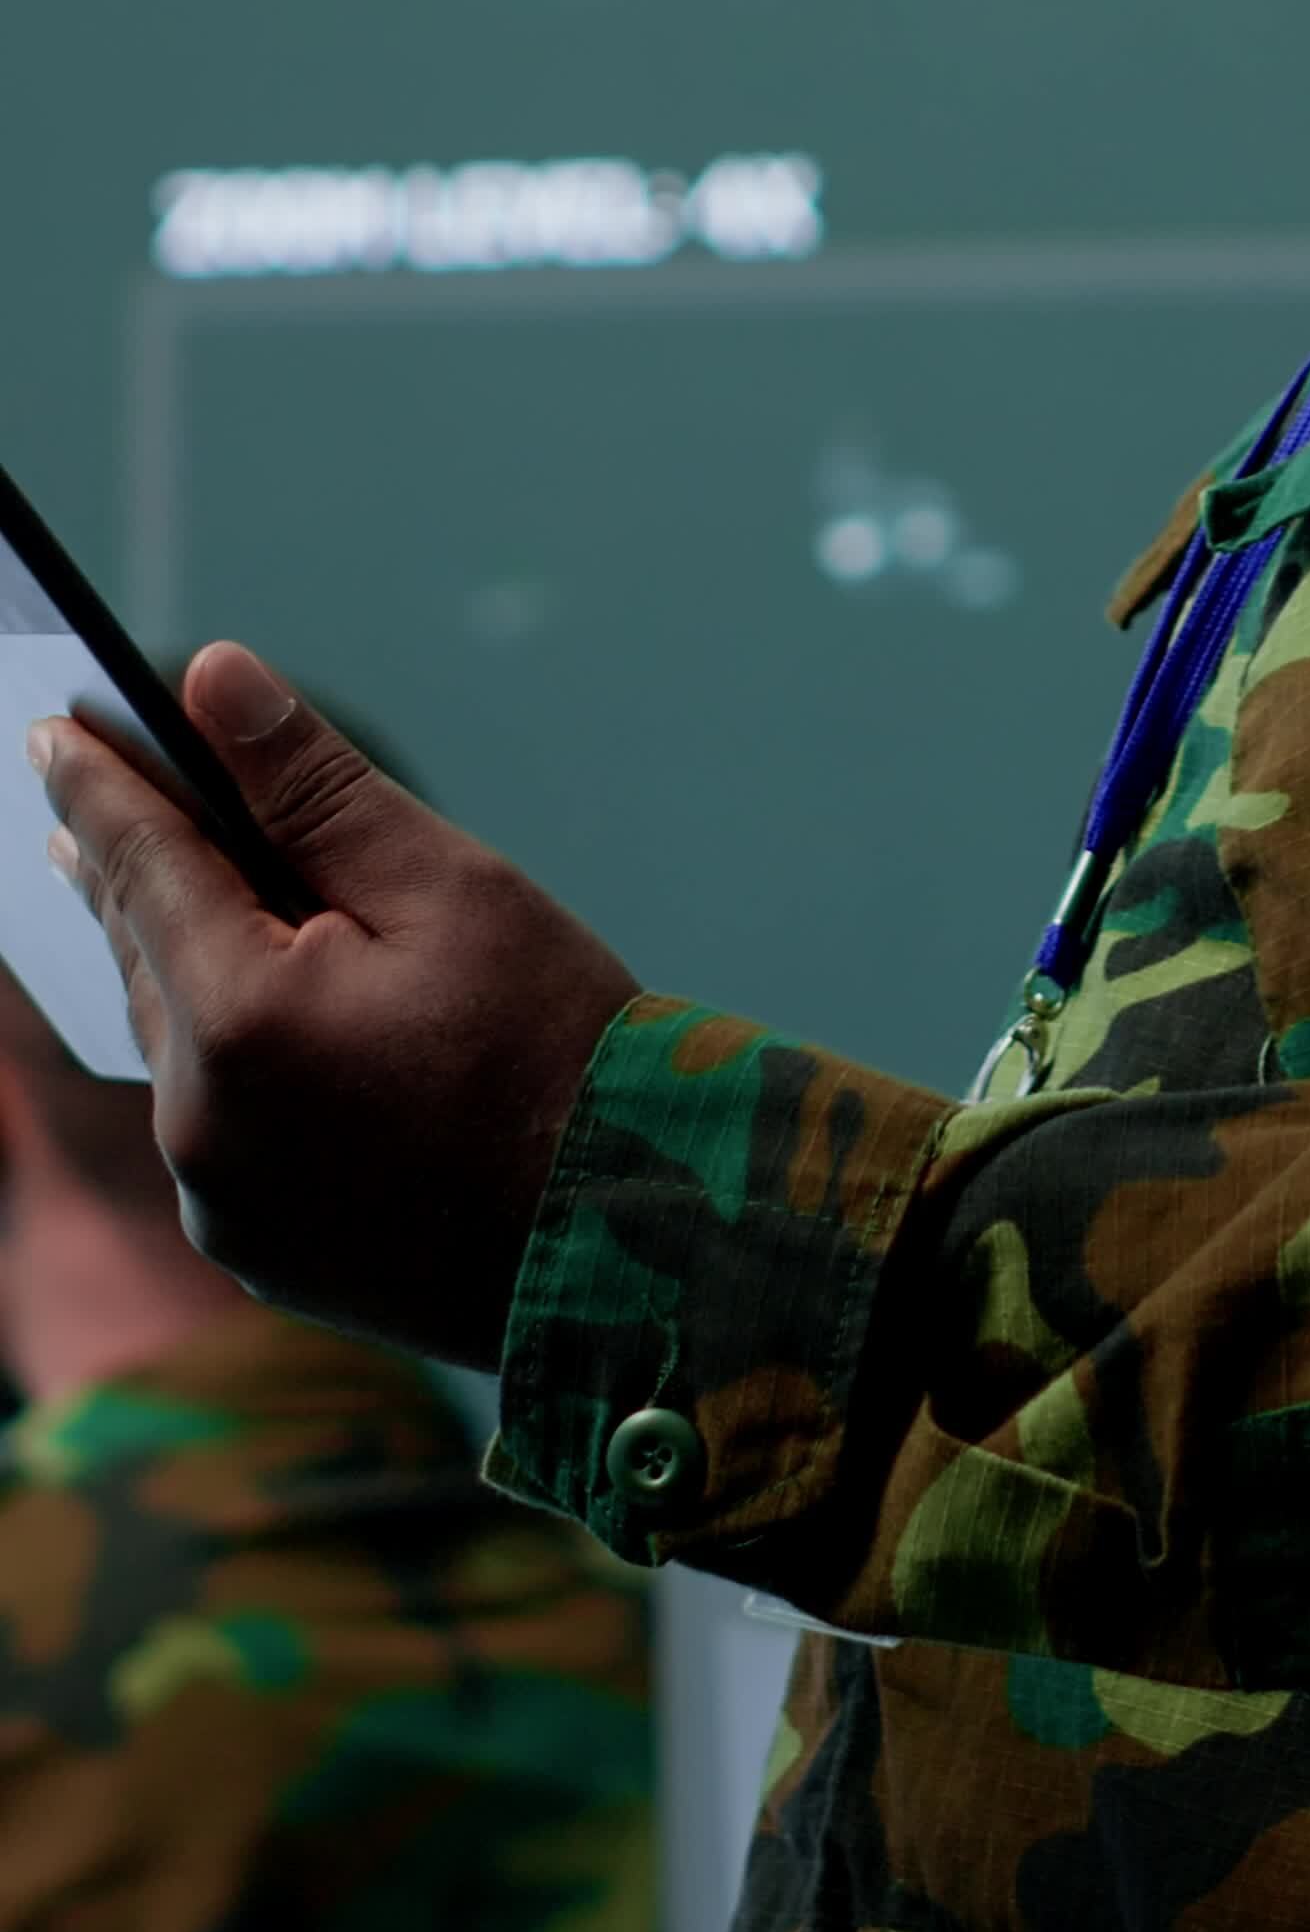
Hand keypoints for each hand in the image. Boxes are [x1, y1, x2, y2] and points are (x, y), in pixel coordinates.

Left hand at [30, 645, 639, 1366]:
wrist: (630, 1246)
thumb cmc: (560, 1051)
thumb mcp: (450, 887)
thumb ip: (314, 787)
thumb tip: (214, 679)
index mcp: (242, 1019)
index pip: (142, 863)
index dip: (98, 785)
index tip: (52, 728)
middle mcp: (202, 1125)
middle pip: (147, 960)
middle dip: (122, 869)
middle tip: (78, 794)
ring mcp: (224, 1203)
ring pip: (178, 1051)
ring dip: (173, 967)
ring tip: (150, 897)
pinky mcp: (261, 1252)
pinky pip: (217, 1129)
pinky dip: (225, 1065)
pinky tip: (248, 1030)